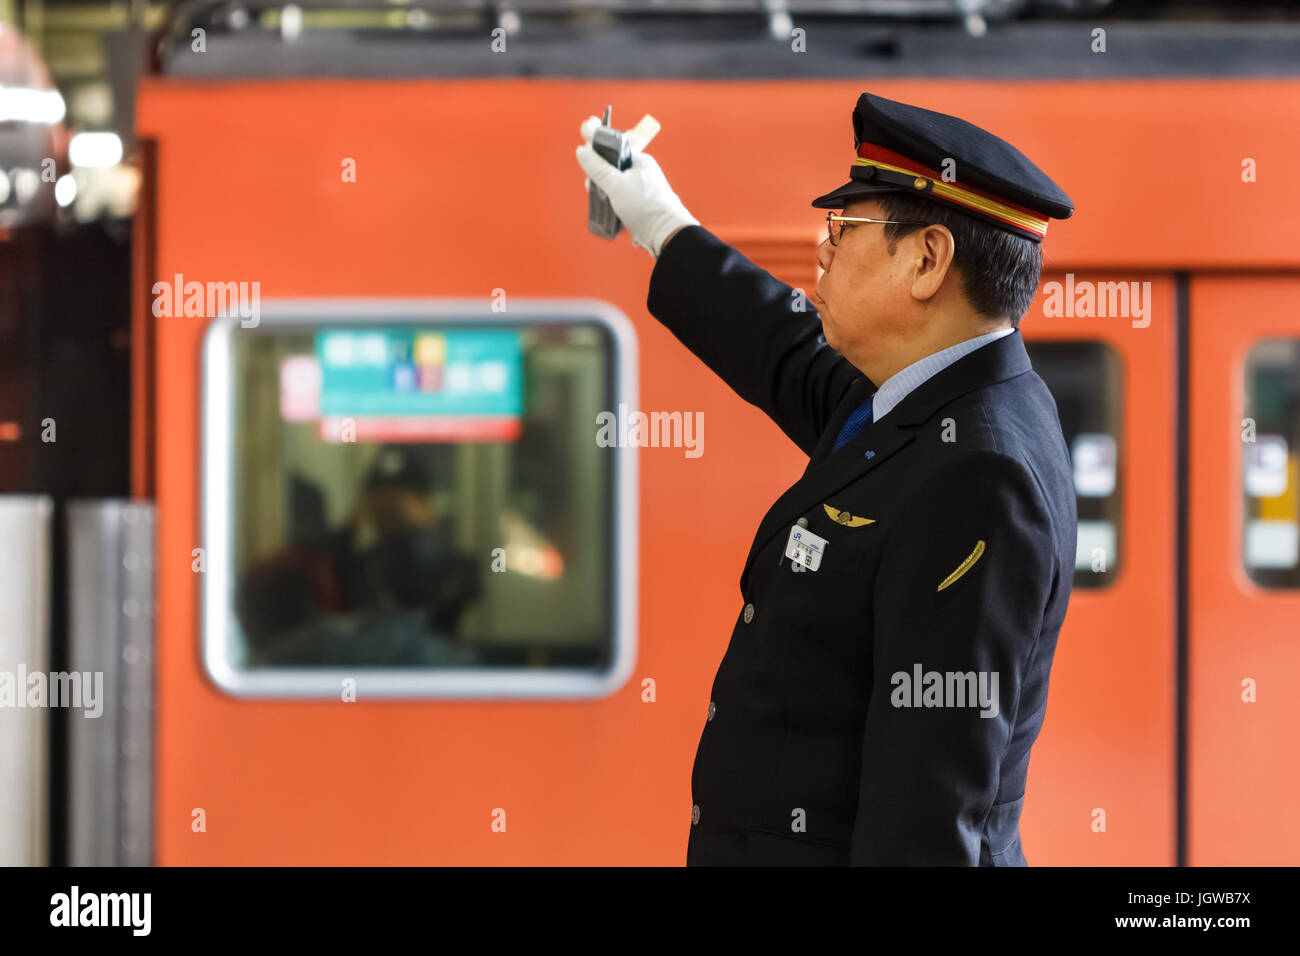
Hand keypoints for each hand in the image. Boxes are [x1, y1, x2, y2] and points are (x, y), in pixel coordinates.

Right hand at [576, 115, 699, 257]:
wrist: (666, 234)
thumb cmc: (647, 206)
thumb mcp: (617, 185)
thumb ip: (598, 168)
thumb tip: (582, 151)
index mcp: (638, 160)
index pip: (613, 143)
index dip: (598, 138)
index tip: (586, 129)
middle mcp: (637, 172)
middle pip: (608, 164)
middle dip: (596, 172)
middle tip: (593, 181)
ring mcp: (635, 188)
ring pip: (610, 183)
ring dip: (602, 190)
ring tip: (604, 200)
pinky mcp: (633, 203)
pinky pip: (615, 197)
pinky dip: (609, 202)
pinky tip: (609, 209)